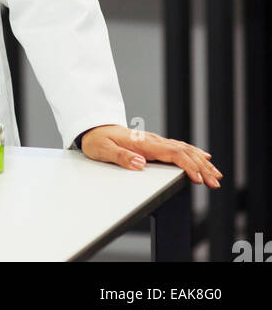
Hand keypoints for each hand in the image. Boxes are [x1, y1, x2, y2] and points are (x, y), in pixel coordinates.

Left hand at [79, 124, 221, 187]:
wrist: (92, 128)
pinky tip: (203, 158)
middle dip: (202, 167)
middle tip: (216, 182)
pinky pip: (178, 148)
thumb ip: (121, 157)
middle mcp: (152, 141)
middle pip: (184, 152)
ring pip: (184, 150)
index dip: (188, 166)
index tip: (198, 178)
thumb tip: (141, 163)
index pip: (172, 153)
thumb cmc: (97, 140)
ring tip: (216, 174)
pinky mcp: (154, 144)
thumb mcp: (104, 151)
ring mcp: (154, 142)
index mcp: (143, 143)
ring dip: (201, 162)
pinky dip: (193, 154)